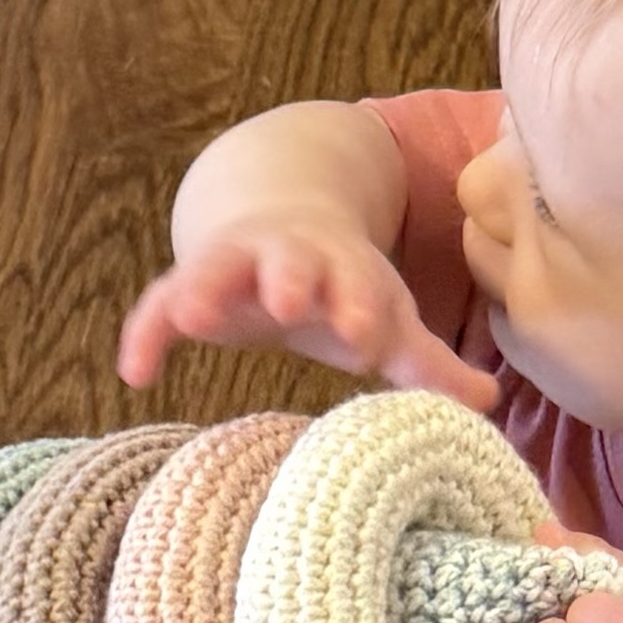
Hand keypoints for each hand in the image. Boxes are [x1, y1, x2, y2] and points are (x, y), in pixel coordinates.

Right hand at [116, 212, 497, 408]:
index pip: (359, 286)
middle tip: (291, 298)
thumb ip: (427, 364)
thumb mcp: (382, 317)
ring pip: (217, 269)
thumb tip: (489, 406)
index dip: (362, 306)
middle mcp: (289, 259)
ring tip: (195, 318)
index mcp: (345, 269)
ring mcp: (234, 266)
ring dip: (208, 288)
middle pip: (291, 263)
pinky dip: (146, 333)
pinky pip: (158, 305)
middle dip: (292, 277)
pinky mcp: (188, 284)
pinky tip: (133, 374)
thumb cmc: (339, 285)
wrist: (277, 217)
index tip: (371, 336)